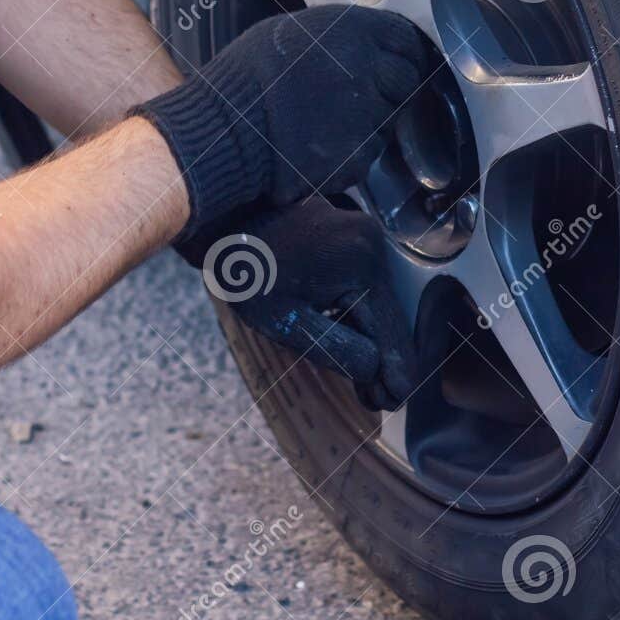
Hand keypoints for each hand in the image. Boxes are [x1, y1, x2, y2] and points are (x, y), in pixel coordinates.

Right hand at [136, 6, 432, 241]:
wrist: (221, 132)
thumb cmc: (244, 80)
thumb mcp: (289, 33)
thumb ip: (338, 36)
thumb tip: (366, 43)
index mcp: (353, 30)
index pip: (406, 40)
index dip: (399, 55)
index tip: (389, 65)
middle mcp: (368, 68)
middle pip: (406, 80)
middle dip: (389, 90)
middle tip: (355, 100)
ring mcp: (367, 114)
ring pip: (389, 120)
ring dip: (369, 124)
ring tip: (325, 124)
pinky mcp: (359, 155)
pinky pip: (370, 153)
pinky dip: (351, 154)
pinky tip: (318, 147)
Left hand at [197, 199, 433, 410]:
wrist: (223, 218)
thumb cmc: (244, 269)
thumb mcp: (284, 320)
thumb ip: (333, 348)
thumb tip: (374, 369)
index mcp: (361, 262)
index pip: (388, 328)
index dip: (395, 369)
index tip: (396, 400)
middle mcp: (372, 241)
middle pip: (387, 314)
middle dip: (382, 358)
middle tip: (376, 399)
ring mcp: (363, 234)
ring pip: (377, 301)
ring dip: (370, 337)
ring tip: (363, 380)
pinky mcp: (352, 234)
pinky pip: (365, 283)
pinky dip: (359, 313)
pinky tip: (349, 342)